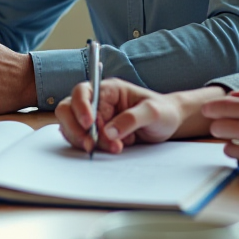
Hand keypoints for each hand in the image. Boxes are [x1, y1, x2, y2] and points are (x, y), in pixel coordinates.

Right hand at [56, 78, 186, 153]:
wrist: (170, 124)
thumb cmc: (163, 111)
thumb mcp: (153, 112)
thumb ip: (131, 119)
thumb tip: (108, 132)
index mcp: (108, 89)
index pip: (83, 92)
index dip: (81, 107)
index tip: (89, 125)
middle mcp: (97, 101)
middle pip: (68, 110)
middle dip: (76, 129)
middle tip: (91, 145)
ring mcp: (94, 118)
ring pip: (72, 127)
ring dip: (85, 140)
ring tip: (113, 148)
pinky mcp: (95, 134)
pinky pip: (81, 139)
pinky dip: (90, 147)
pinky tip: (109, 149)